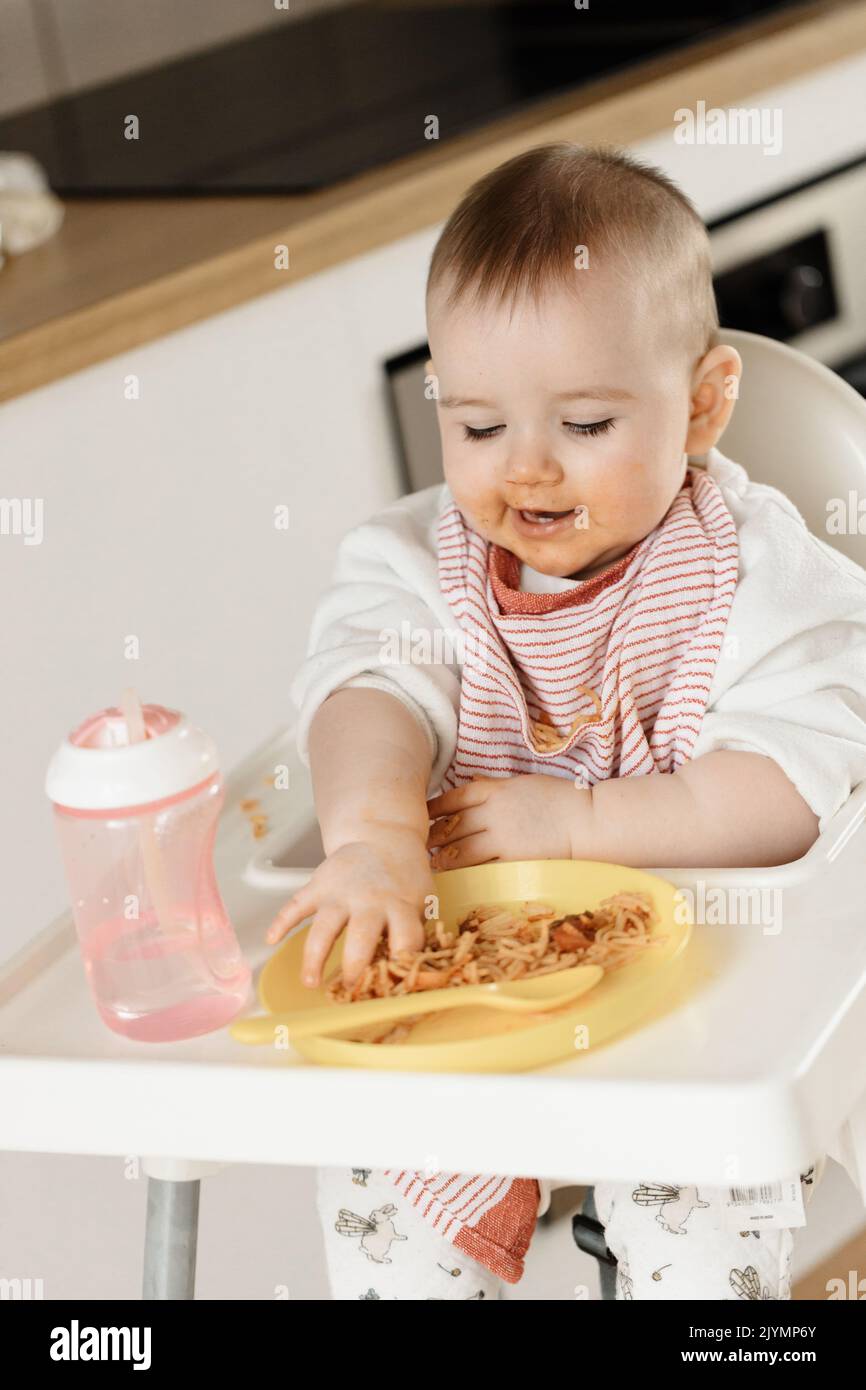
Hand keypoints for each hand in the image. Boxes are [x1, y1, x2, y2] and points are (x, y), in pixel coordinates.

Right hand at [265, 826, 432, 989]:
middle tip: (349, 989)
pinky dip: (281, 921)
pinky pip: (296, 904)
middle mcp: (369, 900)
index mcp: (400, 905)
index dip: (402, 961)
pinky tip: (271, 940)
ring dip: (314, 957)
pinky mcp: (319, 885)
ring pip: (323, 927)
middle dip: (354, 967)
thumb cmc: (403, 879)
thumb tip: (407, 973)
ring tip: (311, 983)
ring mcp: (341, 893)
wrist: (383, 838)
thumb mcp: (421, 900)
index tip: (394, 983)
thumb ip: (413, 931)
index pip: (406, 937)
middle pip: (360, 937)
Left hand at [427, 774, 582, 868]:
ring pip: (460, 850)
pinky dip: (465, 872)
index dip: (435, 806)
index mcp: (497, 790)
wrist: (588, 822)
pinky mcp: (513, 861)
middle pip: (452, 825)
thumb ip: (497, 788)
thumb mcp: (525, 783)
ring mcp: (503, 838)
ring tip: (431, 863)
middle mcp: (494, 813)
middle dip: (432, 835)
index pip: (455, 797)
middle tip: (419, 843)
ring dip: (442, 858)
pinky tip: (455, 876)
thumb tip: (473, 785)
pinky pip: (481, 868)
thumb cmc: (560, 800)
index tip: (423, 813)